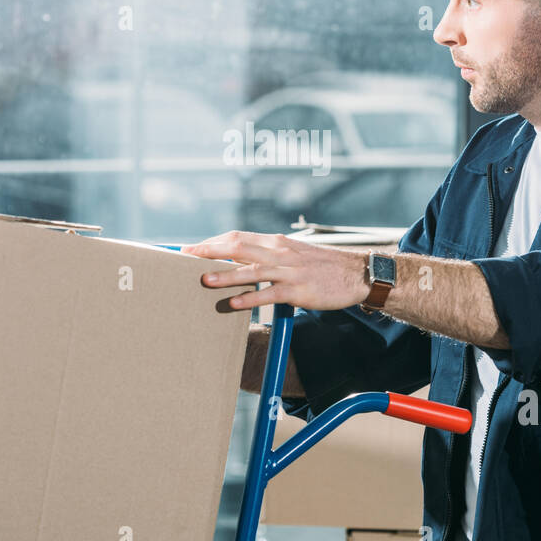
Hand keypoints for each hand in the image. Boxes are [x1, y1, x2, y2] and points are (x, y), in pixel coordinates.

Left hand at [180, 231, 371, 311]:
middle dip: (210, 251)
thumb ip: (269, 253)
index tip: (192, 248)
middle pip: (238, 247)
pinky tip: (233, 304)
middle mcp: (279, 252)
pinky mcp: (297, 291)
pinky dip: (250, 298)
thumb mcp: (293, 252)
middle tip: (186, 257)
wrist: (355, 274)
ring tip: (204, 279)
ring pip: (251, 270)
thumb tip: (242, 257)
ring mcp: (288, 271)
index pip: (238, 237)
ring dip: (226, 274)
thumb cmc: (322, 266)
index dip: (213, 242)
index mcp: (276, 242)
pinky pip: (269, 294)